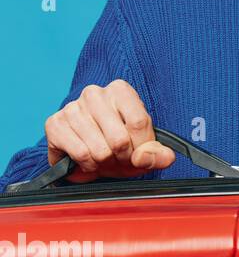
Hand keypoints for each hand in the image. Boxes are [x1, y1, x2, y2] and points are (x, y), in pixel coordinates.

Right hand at [44, 80, 174, 181]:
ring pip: (99, 150)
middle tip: (119, 158)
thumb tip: (166, 158)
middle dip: (122, 158)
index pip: (139, 123)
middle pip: (119, 138)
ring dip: (105, 163)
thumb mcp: (143, 148)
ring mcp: (72, 107)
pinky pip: (81, 154)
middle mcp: (94, 93)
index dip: (141, 147)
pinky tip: (88, 160)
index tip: (138, 154)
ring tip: (104, 159)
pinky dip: (88, 165)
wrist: (85, 153)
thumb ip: (159, 153)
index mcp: (121, 91)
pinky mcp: (54, 124)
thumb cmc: (117, 144)